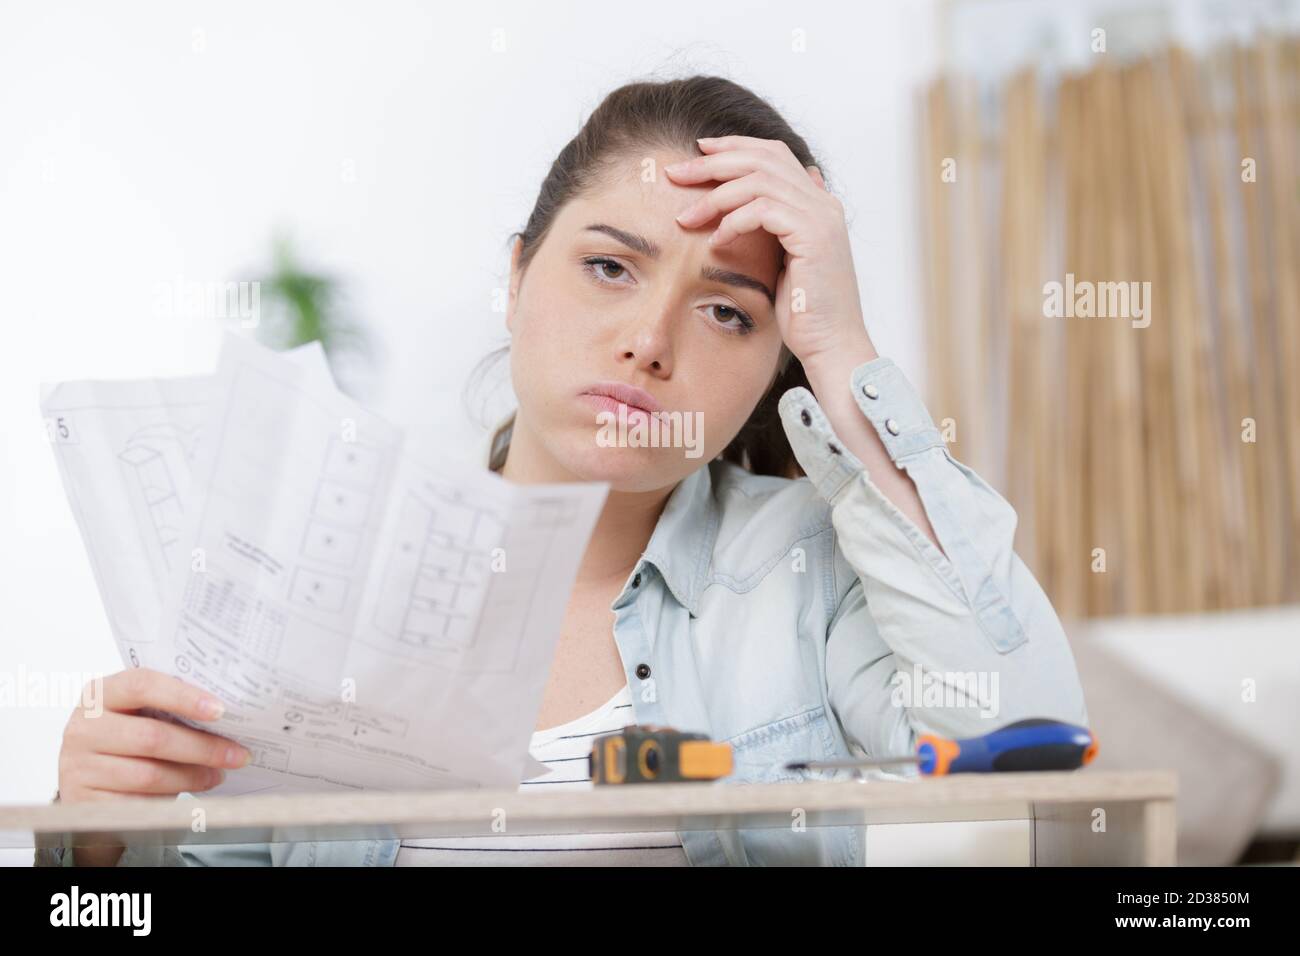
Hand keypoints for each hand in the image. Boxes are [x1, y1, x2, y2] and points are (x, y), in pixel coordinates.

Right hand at [57, 668, 250, 864]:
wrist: (87, 779)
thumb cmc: (126, 738)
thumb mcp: (139, 713)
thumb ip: (170, 707)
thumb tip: (227, 714)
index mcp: (100, 693)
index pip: (142, 684)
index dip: (184, 697)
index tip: (220, 710)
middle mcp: (83, 727)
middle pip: (152, 736)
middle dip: (203, 747)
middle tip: (237, 754)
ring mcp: (79, 767)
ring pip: (149, 775)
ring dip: (193, 776)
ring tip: (218, 774)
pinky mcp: (84, 802)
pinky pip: (137, 803)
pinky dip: (171, 799)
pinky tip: (190, 792)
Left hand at [666, 135, 876, 374]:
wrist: (831, 345)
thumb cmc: (805, 313)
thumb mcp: (785, 263)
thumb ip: (777, 229)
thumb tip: (764, 206)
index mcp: (817, 202)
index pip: (774, 153)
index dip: (734, 146)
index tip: (698, 152)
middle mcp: (822, 202)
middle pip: (762, 158)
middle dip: (713, 162)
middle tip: (675, 173)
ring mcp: (821, 216)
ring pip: (758, 181)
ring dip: (714, 196)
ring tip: (686, 218)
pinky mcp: (812, 236)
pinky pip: (762, 211)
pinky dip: (733, 222)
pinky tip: (716, 243)